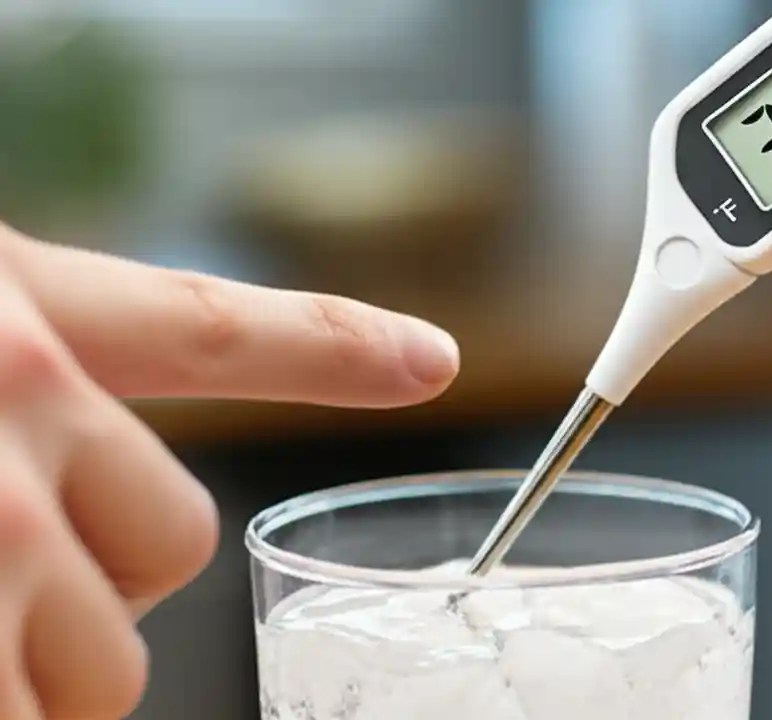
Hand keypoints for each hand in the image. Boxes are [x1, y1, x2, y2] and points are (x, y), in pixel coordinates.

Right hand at [0, 225, 458, 717]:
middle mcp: (16, 395)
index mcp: (17, 312)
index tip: (430, 360)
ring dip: (44, 667)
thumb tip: (70, 456)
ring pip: (110, 664)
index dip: (330, 345)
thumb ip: (33, 384)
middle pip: (175, 545)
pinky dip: (22, 713)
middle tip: (10, 568)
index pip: (208, 328)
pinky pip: (41, 717)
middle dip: (110, 584)